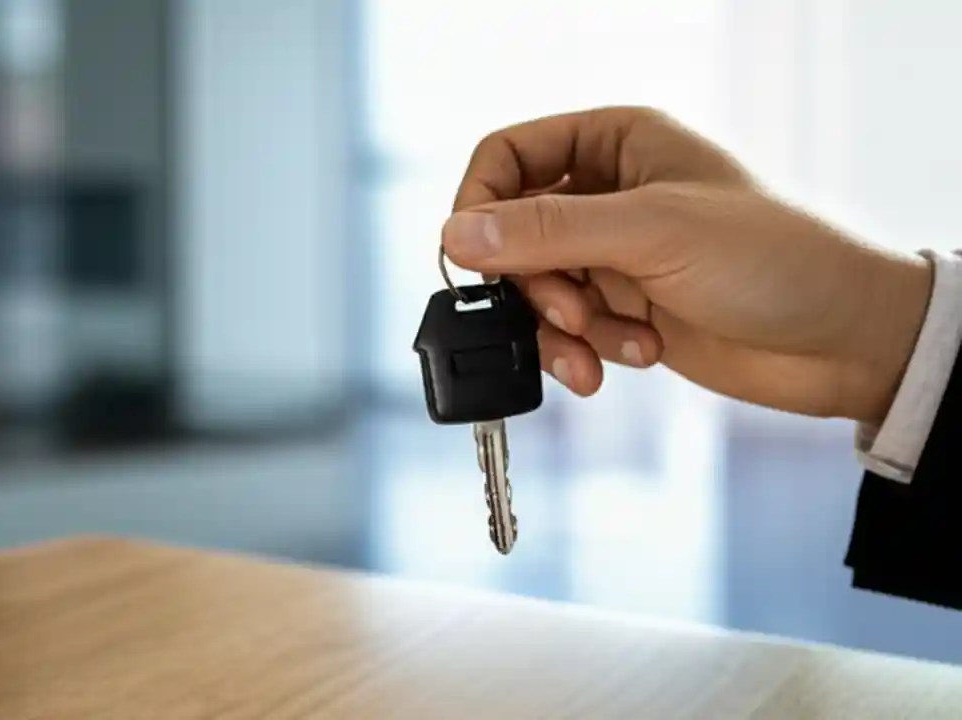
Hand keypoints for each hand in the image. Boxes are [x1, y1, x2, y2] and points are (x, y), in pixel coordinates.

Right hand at [441, 106, 931, 424]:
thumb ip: (549, 232)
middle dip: (536, 284)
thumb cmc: (775, 258)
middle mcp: (607, 194)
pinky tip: (632, 357)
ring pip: (534, 290)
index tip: (478, 256)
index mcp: (616, 142)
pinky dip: (586, 351)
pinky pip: (566, 331)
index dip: (481, 203)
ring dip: (565, 328)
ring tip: (614, 345)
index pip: (508, 157)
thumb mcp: (654, 232)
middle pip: (512, 233)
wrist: (843, 341)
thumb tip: (457, 234)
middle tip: (573, 312)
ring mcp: (613, 255)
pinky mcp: (621, 309)